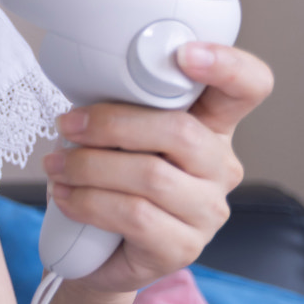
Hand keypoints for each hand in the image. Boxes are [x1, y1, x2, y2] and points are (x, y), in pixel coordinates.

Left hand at [43, 43, 273, 292]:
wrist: (92, 249)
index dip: (227, 64)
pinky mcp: (183, 247)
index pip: (247, 87)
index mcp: (209, 125)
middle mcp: (219, 166)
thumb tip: (86, 74)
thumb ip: (119, 101)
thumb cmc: (105, 177)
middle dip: (111, 125)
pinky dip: (88, 202)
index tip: (184, 54)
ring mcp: (207, 210)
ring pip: (151, 176)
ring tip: (56, 167)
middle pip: (181, 132)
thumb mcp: (113, 132)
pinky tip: (65, 197)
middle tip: (66, 126)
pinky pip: (135, 216)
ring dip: (89, 167)